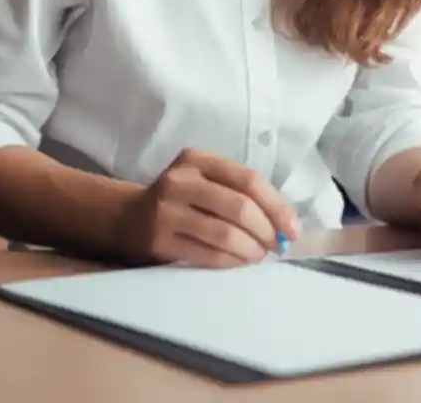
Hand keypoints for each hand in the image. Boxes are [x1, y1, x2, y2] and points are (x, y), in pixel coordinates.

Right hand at [115, 147, 300, 267]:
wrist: (128, 216)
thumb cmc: (181, 198)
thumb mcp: (204, 179)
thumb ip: (240, 191)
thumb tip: (285, 222)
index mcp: (198, 159)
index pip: (248, 179)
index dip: (276, 206)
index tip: (292, 228)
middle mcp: (180, 181)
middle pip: (239, 207)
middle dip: (266, 231)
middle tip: (275, 246)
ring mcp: (167, 211)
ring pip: (224, 233)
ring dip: (250, 249)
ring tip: (258, 255)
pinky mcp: (160, 240)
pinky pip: (206, 254)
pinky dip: (230, 261)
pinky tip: (238, 261)